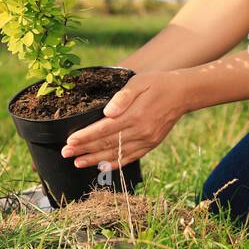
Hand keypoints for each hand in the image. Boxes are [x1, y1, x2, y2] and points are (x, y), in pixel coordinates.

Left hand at [61, 71, 189, 170]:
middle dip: (84, 150)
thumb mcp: (139, 82)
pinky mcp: (151, 144)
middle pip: (107, 144)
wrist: (182, 94)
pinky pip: (130, 157)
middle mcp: (140, 131)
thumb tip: (107, 112)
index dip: (86, 137)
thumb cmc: (157, 84)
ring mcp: (146, 140)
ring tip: (78, 162)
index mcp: (135, 115)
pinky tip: (101, 166)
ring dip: (96, 159)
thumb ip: (123, 97)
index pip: (104, 129)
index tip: (69, 141)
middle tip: (65, 154)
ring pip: (117, 154)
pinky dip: (115, 163)